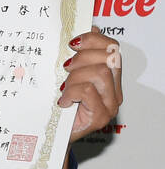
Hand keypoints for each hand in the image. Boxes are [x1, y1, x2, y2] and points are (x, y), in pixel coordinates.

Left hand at [60, 26, 122, 143]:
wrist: (53, 139)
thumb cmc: (58, 107)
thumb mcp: (65, 77)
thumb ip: (76, 57)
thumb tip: (85, 29)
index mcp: (108, 77)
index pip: (112, 48)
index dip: (94, 39)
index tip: (72, 43)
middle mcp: (114, 90)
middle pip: (110, 57)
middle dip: (83, 56)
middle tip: (65, 67)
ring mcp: (110, 104)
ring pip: (100, 72)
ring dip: (76, 76)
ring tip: (63, 88)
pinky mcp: (101, 117)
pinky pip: (88, 91)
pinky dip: (72, 92)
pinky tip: (63, 101)